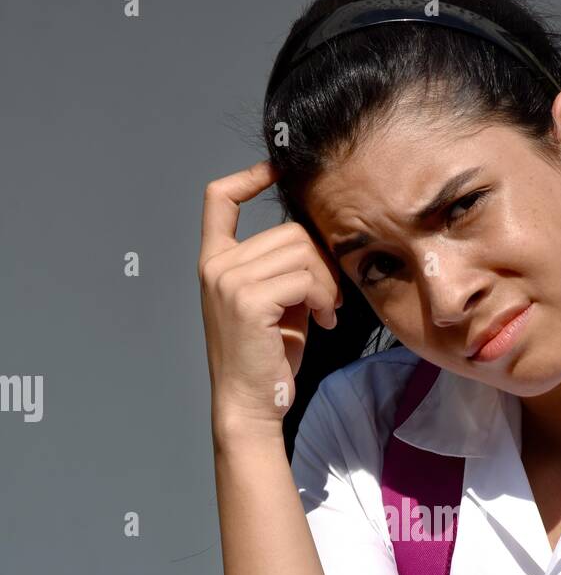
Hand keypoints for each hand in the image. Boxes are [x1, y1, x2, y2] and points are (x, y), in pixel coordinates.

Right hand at [198, 158, 342, 432]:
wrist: (251, 403)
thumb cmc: (267, 358)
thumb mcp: (276, 303)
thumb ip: (285, 269)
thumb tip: (318, 241)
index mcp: (215, 261)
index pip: (219, 199)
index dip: (249, 177)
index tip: (275, 170)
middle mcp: (216, 266)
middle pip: (288, 232)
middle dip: (322, 263)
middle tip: (332, 299)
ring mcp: (228, 280)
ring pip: (301, 253)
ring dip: (327, 283)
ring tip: (328, 312)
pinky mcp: (248, 300)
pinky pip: (304, 279)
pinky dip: (323, 298)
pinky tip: (324, 322)